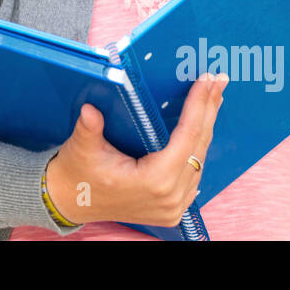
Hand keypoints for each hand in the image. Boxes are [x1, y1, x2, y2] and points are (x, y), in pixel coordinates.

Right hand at [43, 72, 226, 227]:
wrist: (71, 201)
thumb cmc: (78, 173)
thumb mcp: (81, 148)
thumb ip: (89, 129)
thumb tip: (91, 110)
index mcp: (154, 182)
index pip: (186, 136)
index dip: (198, 106)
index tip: (207, 81)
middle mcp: (170, 197)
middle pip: (199, 146)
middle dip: (209, 110)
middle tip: (218, 81)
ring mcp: (174, 206)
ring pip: (199, 160)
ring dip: (206, 127)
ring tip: (212, 98)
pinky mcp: (172, 208)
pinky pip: (193, 174)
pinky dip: (197, 148)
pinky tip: (202, 127)